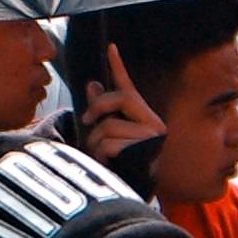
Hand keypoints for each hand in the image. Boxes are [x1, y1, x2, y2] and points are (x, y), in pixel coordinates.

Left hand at [68, 42, 167, 160]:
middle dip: (98, 107)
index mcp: (142, 115)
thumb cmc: (122, 163)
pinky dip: (101, 155)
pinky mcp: (144, 151)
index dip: (118, 66)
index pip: (128, 87)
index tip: (110, 46)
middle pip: (119, 98)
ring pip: (109, 126)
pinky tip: (108, 163)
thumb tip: (93, 84)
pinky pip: (109, 145)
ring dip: (96, 142)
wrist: (135, 191)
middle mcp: (152, 122)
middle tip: (85, 120)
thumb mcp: (110, 134)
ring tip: (102, 155)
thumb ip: (103, 111)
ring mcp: (150, 136)